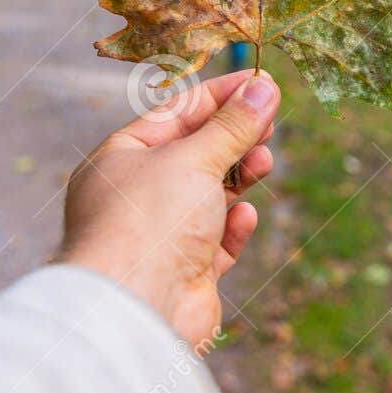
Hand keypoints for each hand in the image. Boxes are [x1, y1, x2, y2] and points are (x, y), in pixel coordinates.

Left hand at [58, 69, 278, 350]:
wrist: (134, 310)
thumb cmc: (149, 223)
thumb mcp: (194, 158)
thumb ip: (232, 125)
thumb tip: (263, 87)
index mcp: (121, 160)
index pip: (174, 115)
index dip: (219, 96)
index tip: (259, 81)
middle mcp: (136, 196)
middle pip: (193, 154)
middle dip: (233, 137)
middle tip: (270, 122)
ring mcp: (160, 236)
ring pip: (209, 197)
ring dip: (238, 177)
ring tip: (264, 162)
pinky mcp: (185, 272)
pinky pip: (216, 242)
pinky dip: (232, 226)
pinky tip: (245, 215)